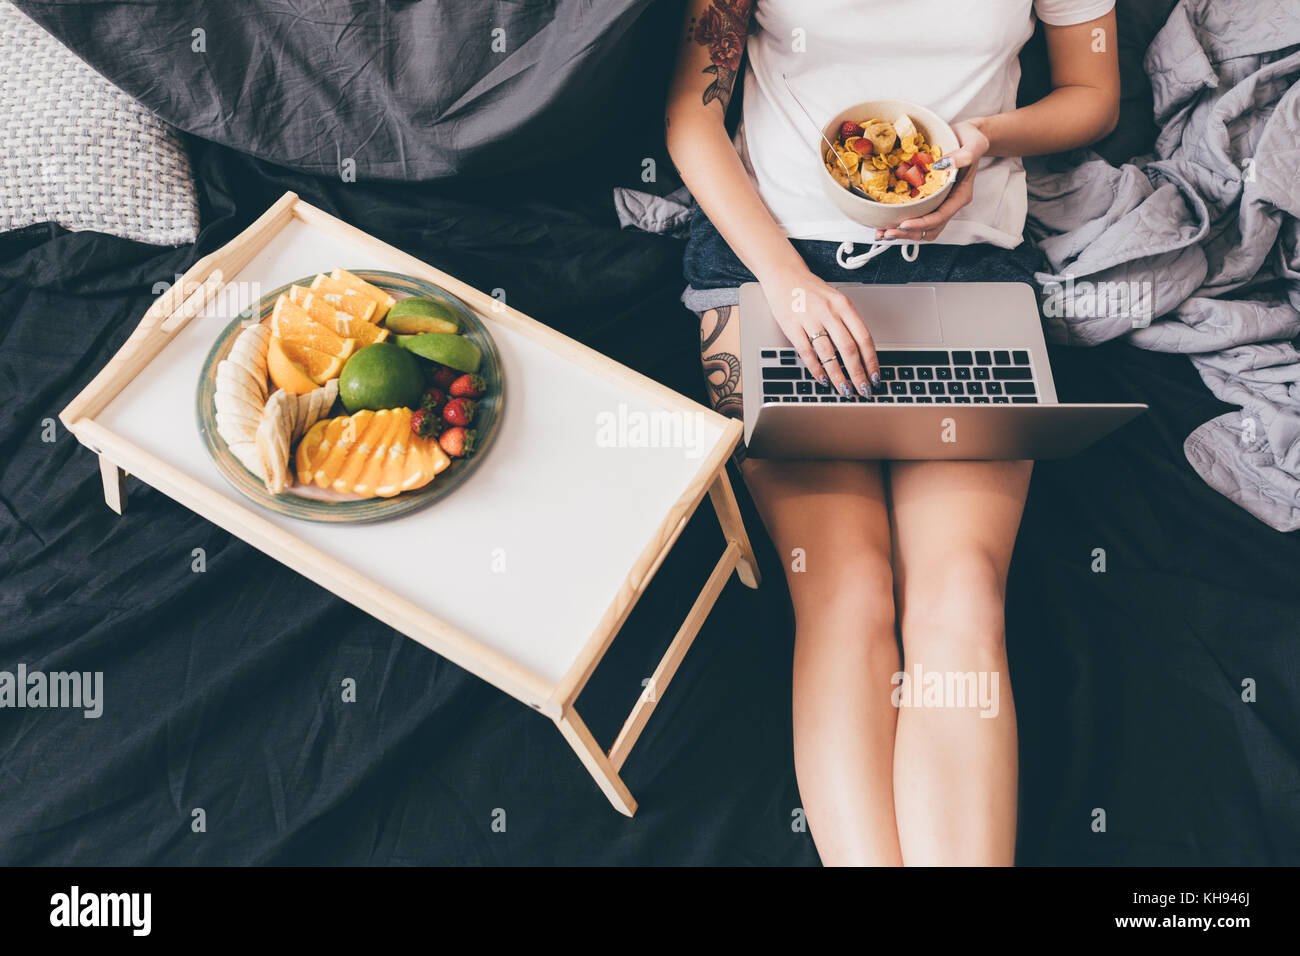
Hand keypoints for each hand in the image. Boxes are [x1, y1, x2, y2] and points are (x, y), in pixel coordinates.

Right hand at [758, 265, 880, 396]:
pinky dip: (816, 369)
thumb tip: (861, 353)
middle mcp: (829, 312)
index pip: (864, 337)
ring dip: (838, 376)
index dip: (871, 360)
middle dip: (858, 373)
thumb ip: (847, 322)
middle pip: (849, 348)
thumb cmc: (811, 290)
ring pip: (828, 354)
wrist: (783, 274)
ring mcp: (809, 319)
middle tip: (863, 390)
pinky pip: (807, 352)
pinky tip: (822, 378)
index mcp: (843, 305)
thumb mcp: (836, 300)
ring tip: (844, 389)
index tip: (875, 376)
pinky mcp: (792, 326)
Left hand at [878, 118, 989, 242]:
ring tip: (881, 232)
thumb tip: (943, 165)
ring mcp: (938, 202)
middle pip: (929, 228)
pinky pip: (915, 215)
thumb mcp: (974, 143)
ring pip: (921, 227)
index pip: (941, 216)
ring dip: (902, 232)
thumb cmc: (971, 139)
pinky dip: (900, 221)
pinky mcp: (928, 198)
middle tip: (887, 232)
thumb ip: (964, 156)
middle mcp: (948, 203)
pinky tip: (884, 222)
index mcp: (960, 195)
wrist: (966, 136)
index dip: (922, 223)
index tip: (904, 224)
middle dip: (908, 233)